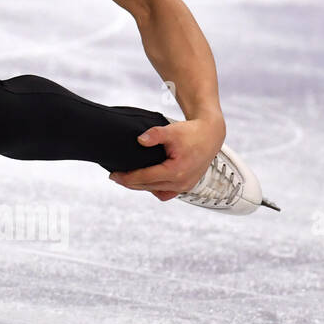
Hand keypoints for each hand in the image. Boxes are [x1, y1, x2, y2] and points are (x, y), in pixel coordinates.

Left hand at [109, 117, 226, 201]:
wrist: (210, 135)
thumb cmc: (191, 132)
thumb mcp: (172, 130)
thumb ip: (155, 134)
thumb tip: (140, 140)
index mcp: (176, 171)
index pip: (145, 178)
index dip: (127, 177)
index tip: (113, 175)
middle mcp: (181, 183)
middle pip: (148, 187)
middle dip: (130, 183)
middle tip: (114, 177)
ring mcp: (185, 186)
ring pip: (157, 191)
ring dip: (141, 186)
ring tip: (127, 179)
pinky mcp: (187, 185)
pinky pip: (167, 193)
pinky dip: (155, 188)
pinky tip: (145, 182)